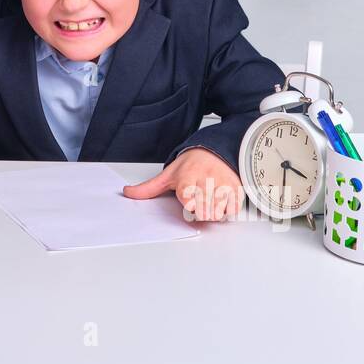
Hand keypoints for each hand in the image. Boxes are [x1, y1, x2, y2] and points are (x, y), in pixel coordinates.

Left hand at [122, 147, 243, 221]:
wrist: (213, 150)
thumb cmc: (190, 165)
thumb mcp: (168, 175)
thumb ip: (148, 188)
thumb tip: (127, 192)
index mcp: (187, 176)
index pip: (188, 198)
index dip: (189, 204)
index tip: (190, 202)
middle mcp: (206, 179)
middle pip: (204, 209)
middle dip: (201, 212)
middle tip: (200, 203)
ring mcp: (222, 183)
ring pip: (219, 211)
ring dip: (213, 212)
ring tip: (209, 202)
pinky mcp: (236, 187)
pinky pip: (233, 209)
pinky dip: (227, 210)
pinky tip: (221, 201)